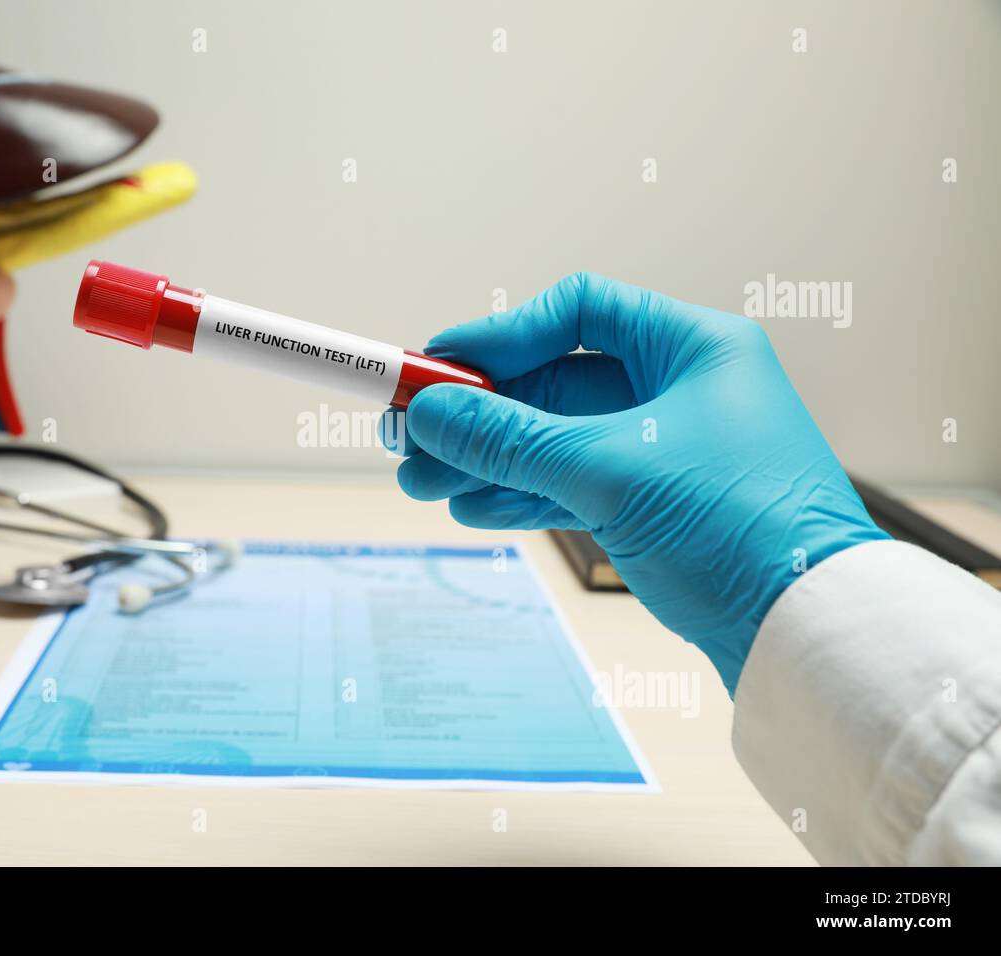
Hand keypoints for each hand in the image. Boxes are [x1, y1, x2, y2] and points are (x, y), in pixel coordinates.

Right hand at [393, 272, 887, 692]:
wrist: (806, 631)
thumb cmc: (744, 528)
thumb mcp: (611, 471)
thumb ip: (511, 439)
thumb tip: (431, 413)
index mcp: (692, 348)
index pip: (579, 310)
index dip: (502, 333)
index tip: (440, 363)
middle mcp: (678, 390)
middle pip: (553, 382)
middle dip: (478, 412)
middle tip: (410, 433)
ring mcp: (664, 451)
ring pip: (554, 441)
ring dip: (487, 460)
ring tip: (421, 482)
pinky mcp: (653, 507)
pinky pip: (570, 486)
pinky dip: (521, 495)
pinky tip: (470, 506)